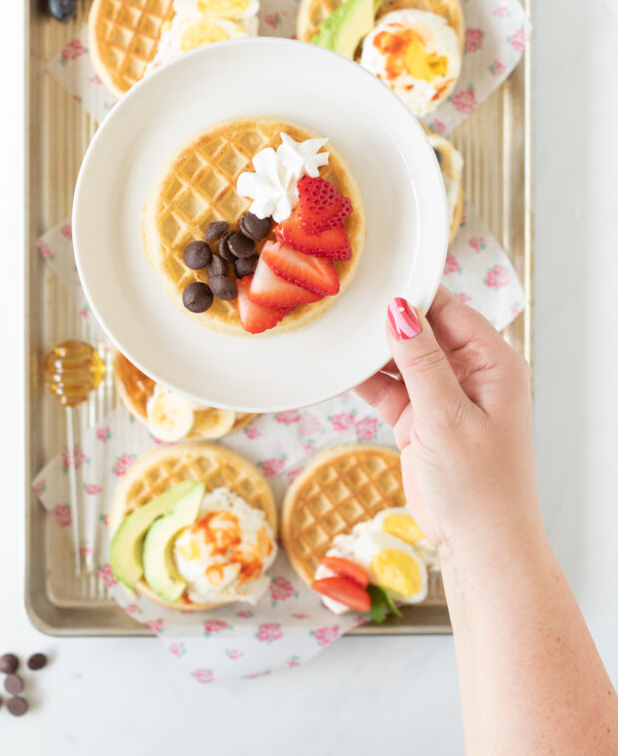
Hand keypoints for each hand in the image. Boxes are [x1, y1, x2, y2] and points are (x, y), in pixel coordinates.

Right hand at [355, 287, 540, 559]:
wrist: (479, 547)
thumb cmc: (480, 485)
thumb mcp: (447, 416)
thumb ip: (422, 361)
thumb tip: (400, 310)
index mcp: (492, 363)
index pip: (449, 311)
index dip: (412, 295)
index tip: (373, 279)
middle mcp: (470, 374)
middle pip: (423, 331)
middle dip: (387, 321)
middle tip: (345, 303)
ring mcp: (444, 398)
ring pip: (402, 359)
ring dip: (372, 351)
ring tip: (335, 330)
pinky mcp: (421, 421)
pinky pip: (390, 389)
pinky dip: (366, 381)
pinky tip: (339, 368)